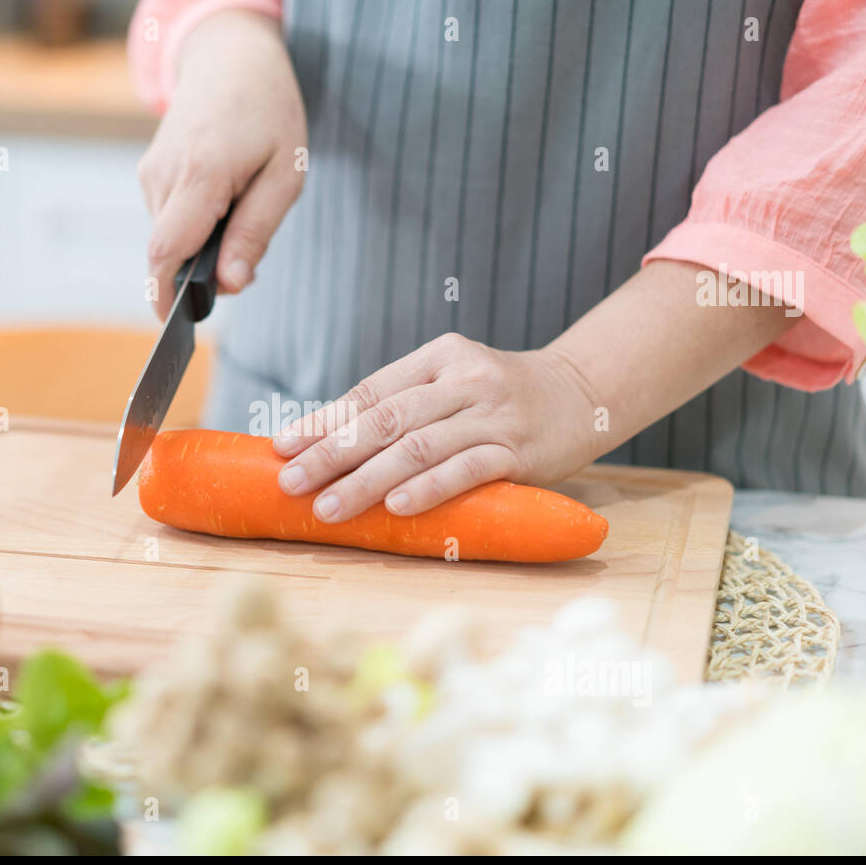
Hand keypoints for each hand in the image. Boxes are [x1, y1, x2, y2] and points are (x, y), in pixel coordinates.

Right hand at [137, 10, 306, 318]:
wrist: (230, 58)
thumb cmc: (268, 112)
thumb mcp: (285, 175)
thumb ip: (255, 233)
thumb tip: (230, 284)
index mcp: (200, 173)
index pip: (166, 252)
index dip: (165, 296)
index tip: (173, 327)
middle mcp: (164, 175)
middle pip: (169, 252)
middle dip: (201, 272)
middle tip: (244, 257)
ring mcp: (150, 173)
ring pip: (169, 238)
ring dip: (202, 244)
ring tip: (239, 208)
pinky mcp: (149, 174)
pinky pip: (169, 220)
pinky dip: (194, 226)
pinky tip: (221, 199)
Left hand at [271, 333, 601, 522]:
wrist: (582, 393)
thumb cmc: (499, 397)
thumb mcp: (452, 384)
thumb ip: (402, 405)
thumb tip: (326, 443)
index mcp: (438, 357)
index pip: (370, 392)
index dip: (324, 421)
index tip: (283, 447)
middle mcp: (463, 379)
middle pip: (387, 419)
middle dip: (332, 454)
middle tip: (292, 481)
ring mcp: (492, 414)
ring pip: (419, 447)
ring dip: (367, 480)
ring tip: (330, 507)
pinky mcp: (519, 450)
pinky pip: (466, 469)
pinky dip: (428, 488)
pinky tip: (396, 506)